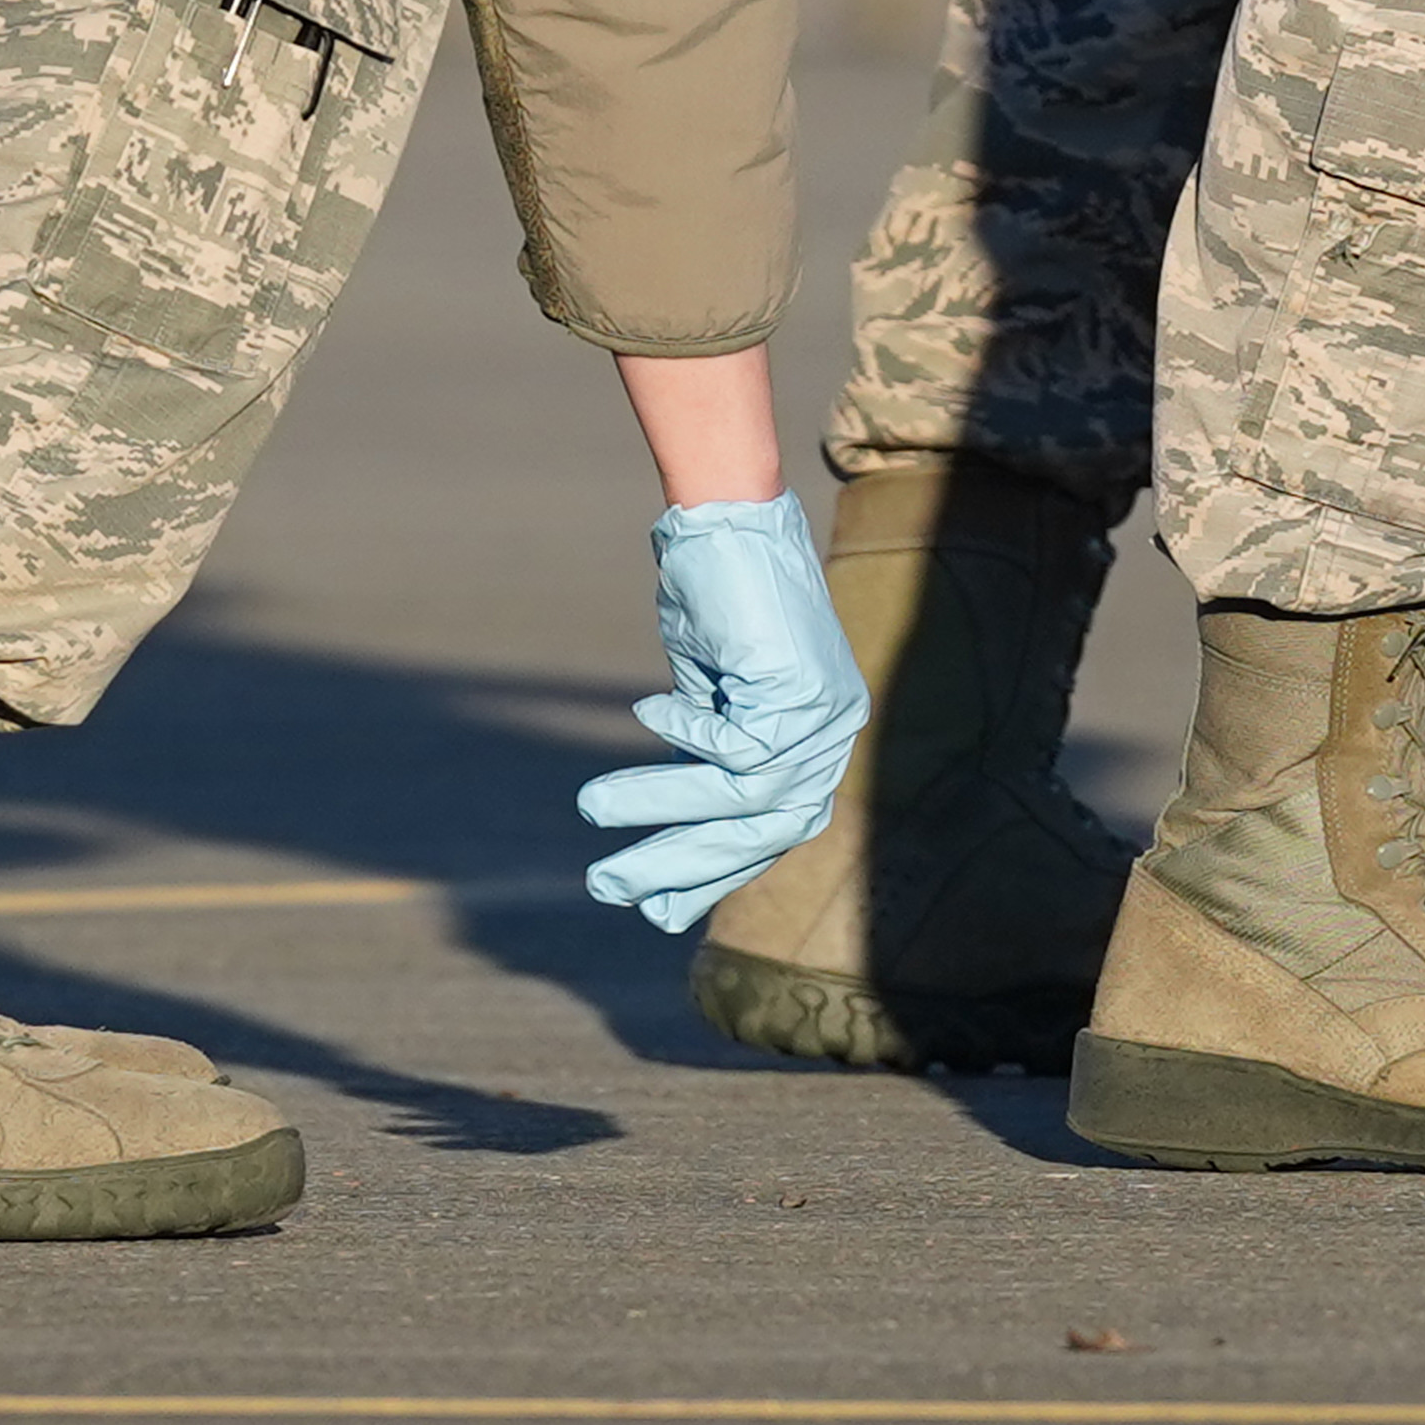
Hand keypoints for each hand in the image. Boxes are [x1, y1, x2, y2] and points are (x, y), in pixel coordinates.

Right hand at [577, 496, 866, 933]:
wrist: (729, 513)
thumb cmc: (713, 596)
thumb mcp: (708, 693)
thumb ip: (703, 756)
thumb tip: (669, 826)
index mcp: (815, 740)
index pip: (769, 834)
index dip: (711, 875)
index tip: (653, 911)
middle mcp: (833, 733)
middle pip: (760, 831)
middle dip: (678, 864)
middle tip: (605, 886)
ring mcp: (824, 712)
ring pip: (742, 797)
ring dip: (662, 807)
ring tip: (592, 807)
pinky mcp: (803, 684)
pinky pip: (740, 745)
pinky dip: (689, 737)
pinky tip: (648, 712)